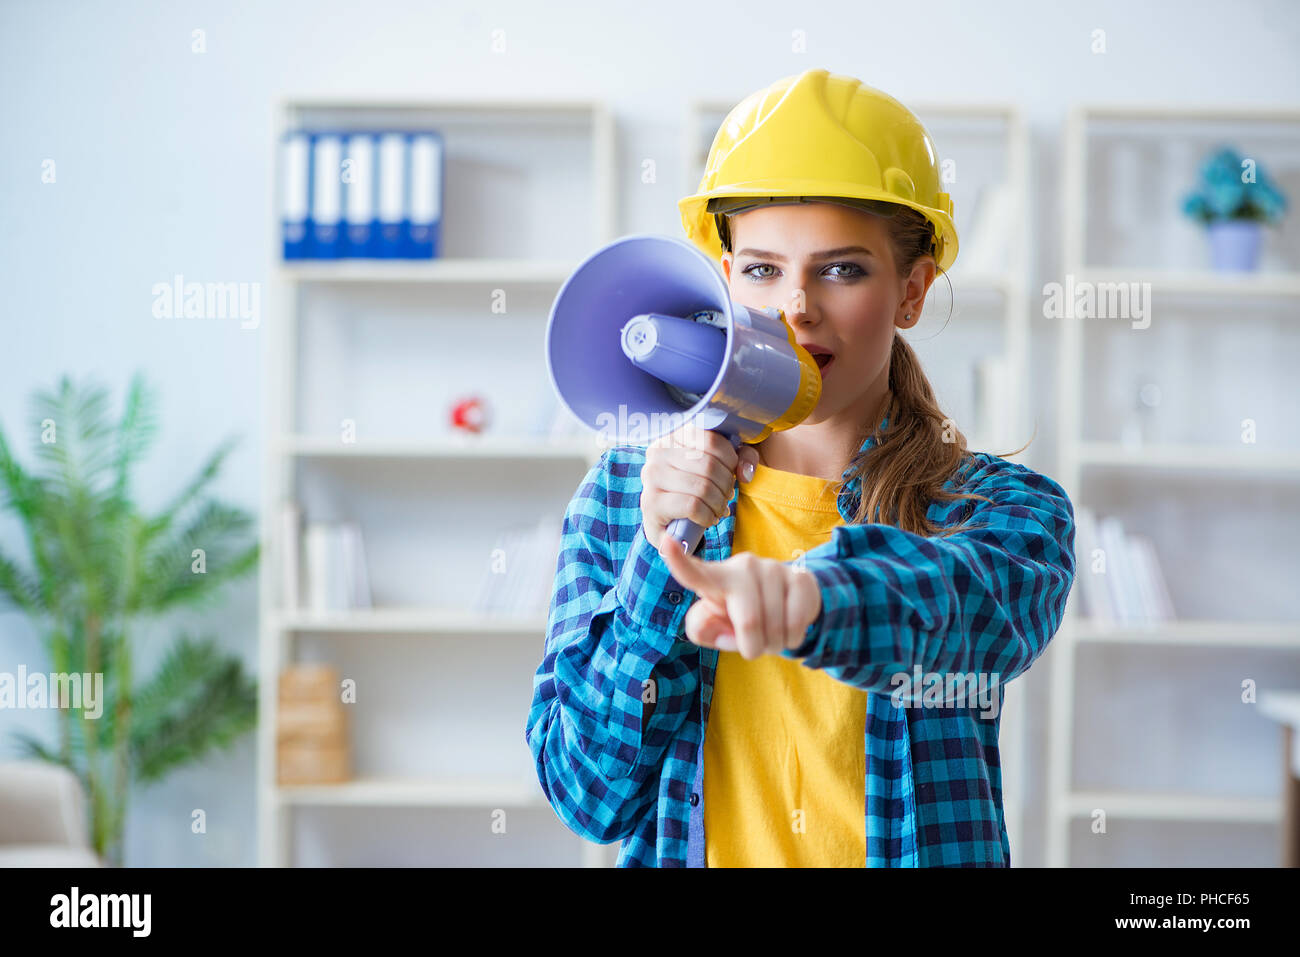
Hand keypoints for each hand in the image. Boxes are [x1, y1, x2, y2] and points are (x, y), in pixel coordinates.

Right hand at [640, 425, 759, 548]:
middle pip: (709, 465)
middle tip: (726, 496)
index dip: (730, 459)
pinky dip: (707, 516)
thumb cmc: (696, 492)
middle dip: (725, 485)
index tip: (731, 474)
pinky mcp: (651, 503)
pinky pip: (692, 505)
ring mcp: (652, 477)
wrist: (669, 528)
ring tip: (718, 509)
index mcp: (674, 436)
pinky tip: (707, 519)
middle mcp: (658, 452)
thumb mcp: (720, 468)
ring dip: (718, 503)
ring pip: (702, 487)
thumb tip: (745, 472)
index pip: (711, 438)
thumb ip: (742, 458)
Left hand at [657, 529, 821, 660]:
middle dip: (753, 646)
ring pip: (776, 627)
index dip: (678, 559)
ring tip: (771, 633)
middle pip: (749, 622)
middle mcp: (744, 567)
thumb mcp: (715, 625)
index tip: (666, 541)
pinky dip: (793, 637)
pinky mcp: (801, 577)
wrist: (784, 604)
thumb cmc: (740, 616)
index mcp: (716, 577)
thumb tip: (718, 626)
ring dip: (774, 644)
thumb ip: (702, 629)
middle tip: (754, 644)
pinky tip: (789, 625)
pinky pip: (799, 622)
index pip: (694, 571)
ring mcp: (774, 568)